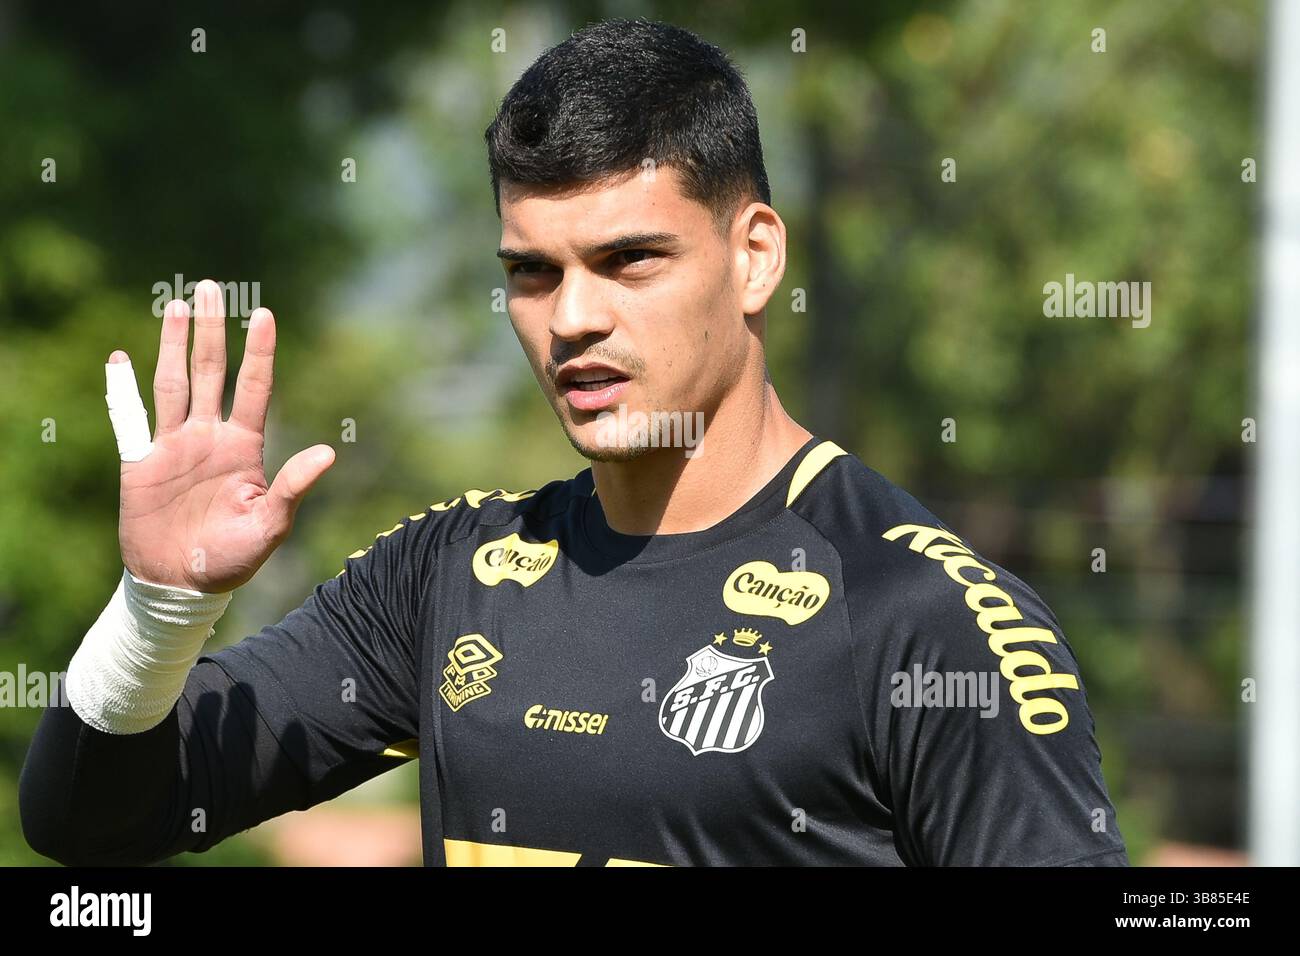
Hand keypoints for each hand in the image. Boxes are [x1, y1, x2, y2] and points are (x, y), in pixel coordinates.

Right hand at [113, 279, 333, 591]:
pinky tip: (120, 358)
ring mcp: (174, 446)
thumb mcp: (270, 525)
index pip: (253, 388)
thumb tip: (329, 452)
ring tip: (177, 305)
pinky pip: (129, 420)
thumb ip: (294, 487)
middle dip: (212, 330)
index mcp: (244, 447)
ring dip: (174, 345)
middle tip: (210, 286)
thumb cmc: (233, 558)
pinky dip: (121, 390)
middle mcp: (209, 437)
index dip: (258, 352)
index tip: (264, 314)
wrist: (184, 585)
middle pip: (211, 372)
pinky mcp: (141, 463)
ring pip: (174, 383)